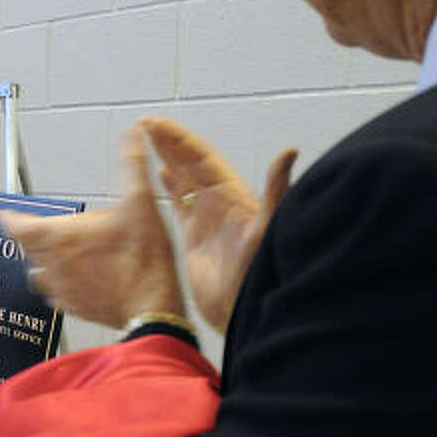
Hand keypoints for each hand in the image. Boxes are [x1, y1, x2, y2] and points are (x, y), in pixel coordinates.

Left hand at [0, 126, 184, 327]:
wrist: (153, 308)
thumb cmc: (144, 261)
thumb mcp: (141, 203)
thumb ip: (133, 165)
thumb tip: (133, 135)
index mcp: (59, 236)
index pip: (14, 225)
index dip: (7, 216)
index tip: (4, 213)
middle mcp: (52, 262)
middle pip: (24, 246)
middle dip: (28, 235)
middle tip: (36, 227)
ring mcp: (59, 287)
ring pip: (36, 271)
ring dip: (42, 259)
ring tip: (58, 250)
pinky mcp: (71, 306)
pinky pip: (53, 292)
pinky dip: (59, 281)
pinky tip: (77, 276)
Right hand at [142, 116, 296, 332]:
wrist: (244, 311)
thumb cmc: (257, 275)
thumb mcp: (267, 229)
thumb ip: (276, 190)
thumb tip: (290, 151)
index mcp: (231, 195)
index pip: (201, 157)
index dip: (179, 139)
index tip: (156, 125)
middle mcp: (219, 202)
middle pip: (190, 162)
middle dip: (169, 141)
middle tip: (145, 124)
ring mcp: (207, 218)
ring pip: (184, 178)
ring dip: (168, 158)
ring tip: (149, 140)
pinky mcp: (195, 237)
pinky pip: (180, 203)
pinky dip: (170, 185)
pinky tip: (160, 174)